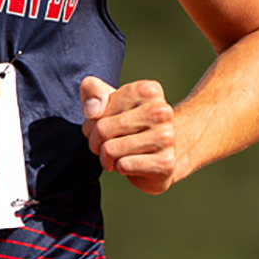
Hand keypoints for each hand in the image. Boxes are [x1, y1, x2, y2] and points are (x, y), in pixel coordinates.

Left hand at [81, 76, 182, 194]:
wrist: (160, 155)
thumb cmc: (128, 124)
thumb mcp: (108, 101)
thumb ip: (92, 91)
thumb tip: (93, 110)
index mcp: (148, 90)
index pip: (98, 108)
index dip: (93, 121)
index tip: (107, 123)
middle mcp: (161, 111)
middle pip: (102, 129)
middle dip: (96, 141)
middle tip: (107, 143)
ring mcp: (166, 137)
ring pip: (110, 150)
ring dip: (106, 157)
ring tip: (118, 154)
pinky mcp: (165, 162)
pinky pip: (123, 166)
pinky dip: (120, 168)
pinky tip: (131, 164)